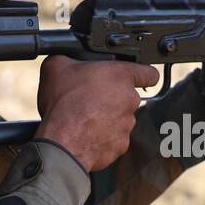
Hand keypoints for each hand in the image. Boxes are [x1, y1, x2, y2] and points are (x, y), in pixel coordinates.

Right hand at [34, 56, 159, 170]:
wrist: (61, 143)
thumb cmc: (63, 105)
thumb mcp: (56, 67)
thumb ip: (67, 58)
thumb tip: (65, 59)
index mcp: (120, 76)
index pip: (149, 73)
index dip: (142, 74)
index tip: (136, 77)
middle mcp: (129, 100)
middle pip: (128, 97)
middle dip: (112, 97)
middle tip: (90, 98)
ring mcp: (127, 125)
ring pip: (120, 118)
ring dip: (107, 117)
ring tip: (84, 117)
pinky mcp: (121, 146)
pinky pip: (114, 138)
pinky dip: (102, 137)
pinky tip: (85, 133)